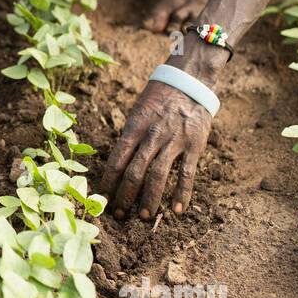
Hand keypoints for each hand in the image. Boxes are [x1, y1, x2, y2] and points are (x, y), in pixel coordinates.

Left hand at [100, 80, 212, 218]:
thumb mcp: (138, 112)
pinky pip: (187, 173)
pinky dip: (182, 193)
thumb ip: (131, 137)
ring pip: (158, 175)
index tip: (102, 200)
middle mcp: (152, 135)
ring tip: (144, 217)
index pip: (117, 160)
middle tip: (119, 216)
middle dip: (125, 197)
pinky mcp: (194, 144)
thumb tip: (118, 165)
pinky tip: (177, 210)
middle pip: (134, 172)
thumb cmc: (159, 99)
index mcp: (134, 127)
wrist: (189, 81)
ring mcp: (174, 140)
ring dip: (150, 199)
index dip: (108, 183)